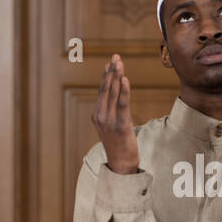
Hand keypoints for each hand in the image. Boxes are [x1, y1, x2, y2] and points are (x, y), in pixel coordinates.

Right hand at [92, 54, 139, 173]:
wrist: (121, 164)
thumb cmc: (119, 145)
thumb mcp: (111, 126)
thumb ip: (111, 112)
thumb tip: (117, 97)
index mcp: (97, 115)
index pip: (102, 91)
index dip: (106, 75)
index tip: (110, 62)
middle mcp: (100, 116)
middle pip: (106, 89)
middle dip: (111, 71)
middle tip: (116, 57)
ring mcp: (109, 121)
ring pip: (113, 93)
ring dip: (116, 76)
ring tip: (119, 63)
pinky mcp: (120, 125)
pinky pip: (122, 104)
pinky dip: (124, 90)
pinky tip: (125, 79)